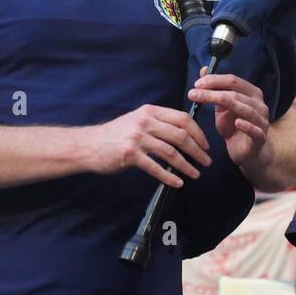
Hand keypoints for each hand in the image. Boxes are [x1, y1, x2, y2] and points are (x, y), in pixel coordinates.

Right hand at [83, 103, 211, 188]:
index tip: (205, 144)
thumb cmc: (115, 135)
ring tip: (196, 173)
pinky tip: (177, 183)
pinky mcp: (130, 154)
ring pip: (171, 152)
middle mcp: (145, 122)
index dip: (198, 132)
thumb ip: (157, 123)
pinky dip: (169, 177)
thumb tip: (183, 132)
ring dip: (187, 165)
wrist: (88, 145)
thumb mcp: (137, 120)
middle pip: (181, 135)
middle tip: (206, 161)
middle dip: (197, 150)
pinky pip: (155, 167)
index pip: (182, 118)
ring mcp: (137, 137)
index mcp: (150, 111)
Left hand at [188, 70, 271, 172]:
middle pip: (236, 94)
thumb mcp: (222, 107)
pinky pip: (256, 130)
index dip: (215, 80)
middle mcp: (259, 104)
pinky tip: (237, 122)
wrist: (247, 151)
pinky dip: (247, 125)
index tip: (197, 84)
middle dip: (212, 92)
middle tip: (193, 94)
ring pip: (245, 109)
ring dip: (223, 105)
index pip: (233, 81)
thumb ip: (215, 89)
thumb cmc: (234, 126)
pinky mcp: (261, 137)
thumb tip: (203, 69)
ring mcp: (262, 120)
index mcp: (251, 93)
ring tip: (204, 103)